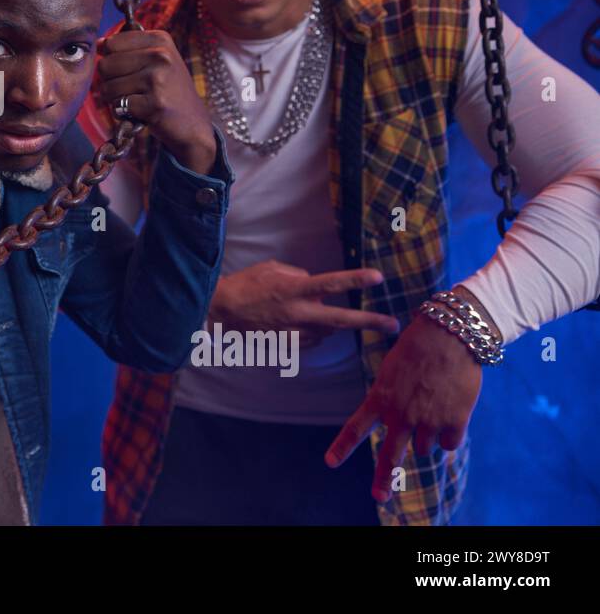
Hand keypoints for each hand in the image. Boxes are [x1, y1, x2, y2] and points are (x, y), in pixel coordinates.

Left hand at [95, 29, 215, 172]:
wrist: (192, 124)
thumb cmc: (169, 91)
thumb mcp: (157, 61)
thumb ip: (129, 49)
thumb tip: (99, 43)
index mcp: (160, 40)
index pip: (111, 43)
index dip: (111, 60)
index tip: (127, 70)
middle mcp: (161, 55)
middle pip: (105, 65)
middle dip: (110, 82)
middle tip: (131, 89)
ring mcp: (158, 79)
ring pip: (108, 87)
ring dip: (115, 99)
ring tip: (137, 100)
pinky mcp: (155, 103)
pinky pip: (117, 106)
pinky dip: (123, 113)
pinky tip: (140, 112)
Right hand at [211, 260, 397, 348]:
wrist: (219, 311)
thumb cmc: (244, 285)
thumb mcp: (270, 268)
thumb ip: (296, 274)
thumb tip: (312, 281)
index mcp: (293, 289)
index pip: (331, 284)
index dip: (355, 280)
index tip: (378, 277)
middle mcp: (297, 312)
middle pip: (341, 319)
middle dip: (370, 322)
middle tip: (393, 325)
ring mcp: (293, 332)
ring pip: (327, 330)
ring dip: (330, 322)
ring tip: (313, 312)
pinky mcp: (287, 346)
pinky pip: (312, 340)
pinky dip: (314, 331)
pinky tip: (302, 323)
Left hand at [324, 307, 482, 502]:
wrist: (450, 334)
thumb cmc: (418, 345)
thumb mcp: (392, 369)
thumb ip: (391, 398)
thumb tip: (399, 423)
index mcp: (380, 398)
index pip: (355, 428)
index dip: (342, 447)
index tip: (330, 462)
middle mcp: (401, 414)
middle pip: (390, 455)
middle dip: (384, 478)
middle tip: (378, 495)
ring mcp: (427, 420)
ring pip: (423, 448)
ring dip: (426, 438)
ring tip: (432, 408)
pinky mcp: (454, 422)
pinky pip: (449, 444)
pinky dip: (450, 434)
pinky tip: (452, 413)